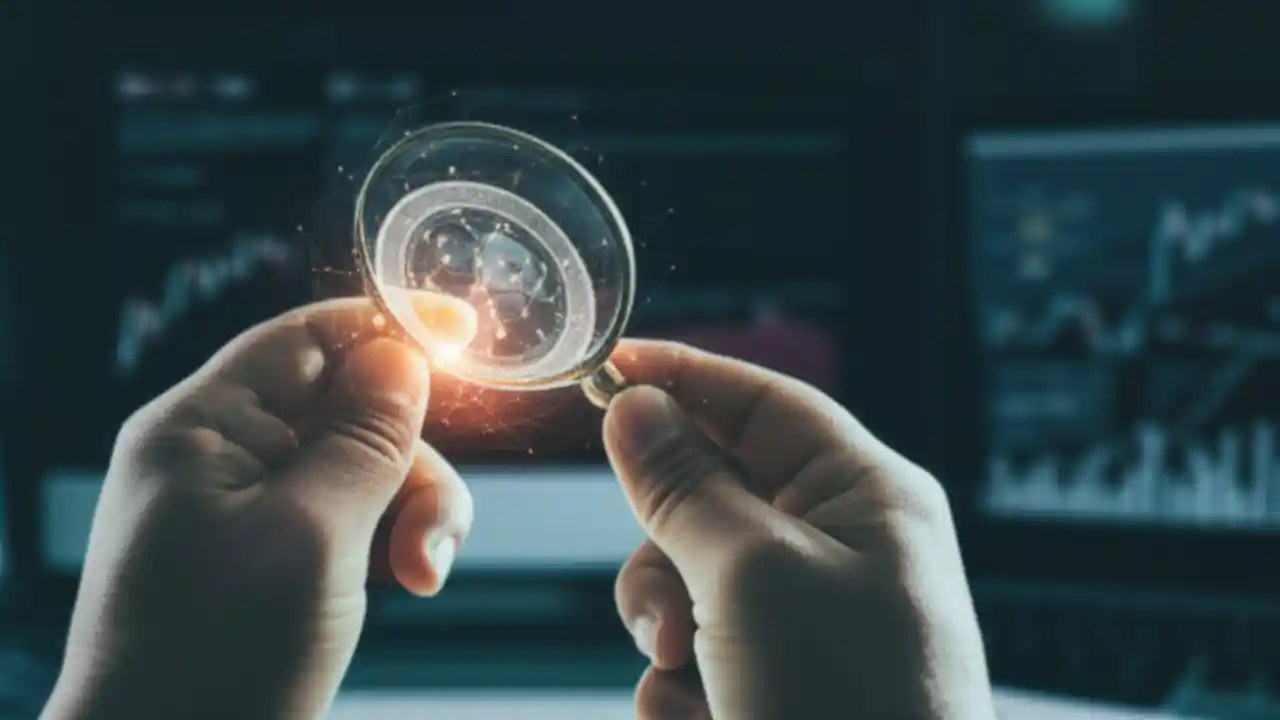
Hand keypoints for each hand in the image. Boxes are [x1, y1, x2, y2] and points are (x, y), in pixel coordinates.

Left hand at [43, 296, 476, 719]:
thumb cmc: (214, 662)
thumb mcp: (310, 536)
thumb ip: (364, 439)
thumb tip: (405, 354)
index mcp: (201, 430)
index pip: (306, 338)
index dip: (388, 327)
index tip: (467, 328)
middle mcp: (221, 459)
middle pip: (351, 409)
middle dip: (408, 464)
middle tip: (433, 534)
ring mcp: (247, 511)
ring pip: (364, 468)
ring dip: (412, 512)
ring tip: (420, 575)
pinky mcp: (275, 558)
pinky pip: (353, 518)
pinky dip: (393, 543)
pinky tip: (408, 584)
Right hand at [605, 341, 994, 719]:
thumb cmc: (851, 708)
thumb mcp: (754, 577)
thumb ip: (685, 486)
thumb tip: (635, 406)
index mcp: (866, 498)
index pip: (763, 401)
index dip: (685, 377)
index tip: (606, 368)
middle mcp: (841, 551)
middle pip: (710, 494)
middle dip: (667, 551)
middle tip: (669, 612)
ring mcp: (808, 623)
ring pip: (687, 581)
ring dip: (667, 633)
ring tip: (696, 684)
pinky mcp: (778, 685)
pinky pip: (692, 656)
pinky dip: (683, 692)